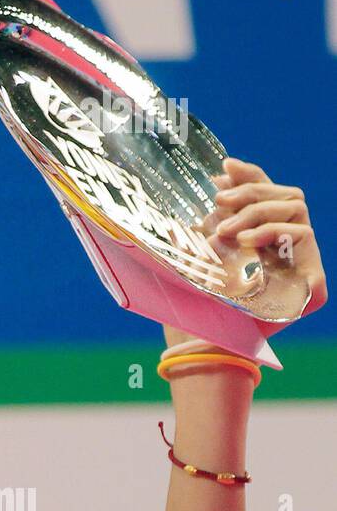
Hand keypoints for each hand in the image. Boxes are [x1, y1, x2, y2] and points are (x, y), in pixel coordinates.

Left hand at [163, 156, 326, 346]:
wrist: (207, 343)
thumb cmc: (198, 298)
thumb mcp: (201, 251)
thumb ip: (212, 219)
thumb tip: (217, 177)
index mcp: (263, 235)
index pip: (268, 192)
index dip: (250, 175)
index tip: (223, 167)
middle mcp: (287, 246)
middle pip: (285, 195)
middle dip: (250, 191)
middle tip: (217, 200)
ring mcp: (303, 261)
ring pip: (295, 208)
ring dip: (256, 211)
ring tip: (226, 229)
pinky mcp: (312, 281)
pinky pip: (302, 234)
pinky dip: (271, 230)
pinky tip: (243, 239)